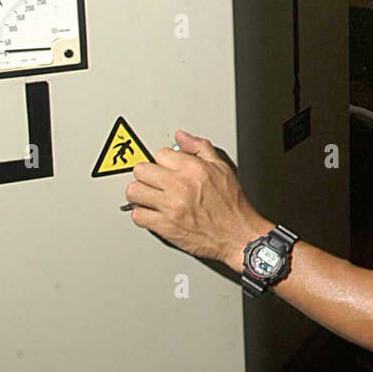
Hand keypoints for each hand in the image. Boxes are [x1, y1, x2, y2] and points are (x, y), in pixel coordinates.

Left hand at [126, 129, 263, 267]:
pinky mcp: (165, 227)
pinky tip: (153, 212)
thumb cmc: (232, 205)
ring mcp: (171, 207)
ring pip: (134, 192)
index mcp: (194, 169)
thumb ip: (200, 148)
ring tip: (150, 196)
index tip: (167, 168)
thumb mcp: (222, 168)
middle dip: (148, 174)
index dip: (164, 161)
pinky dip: (143, 214)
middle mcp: (181, 186)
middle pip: (141, 170)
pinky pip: (138, 215)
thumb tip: (181, 136)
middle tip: (155, 181)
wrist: (238, 235)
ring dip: (140, 193)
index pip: (160, 154)